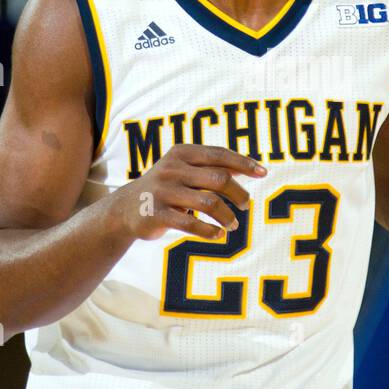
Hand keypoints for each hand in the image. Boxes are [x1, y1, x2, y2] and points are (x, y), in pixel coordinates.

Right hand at [111, 143, 265, 240]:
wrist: (125, 209)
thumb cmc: (166, 188)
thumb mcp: (184, 170)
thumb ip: (213, 167)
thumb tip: (250, 167)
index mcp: (181, 153)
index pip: (219, 155)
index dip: (244, 163)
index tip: (263, 173)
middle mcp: (172, 169)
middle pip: (219, 178)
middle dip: (238, 193)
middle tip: (245, 205)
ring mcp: (164, 191)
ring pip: (209, 202)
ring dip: (227, 216)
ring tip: (233, 225)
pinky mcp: (157, 214)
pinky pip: (192, 224)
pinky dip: (210, 231)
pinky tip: (218, 234)